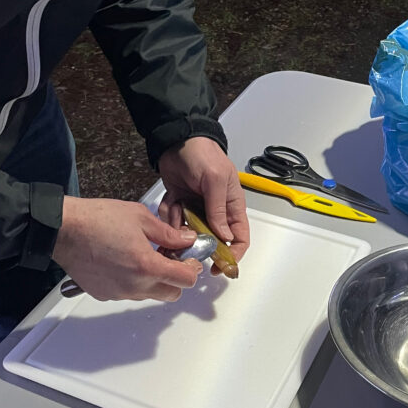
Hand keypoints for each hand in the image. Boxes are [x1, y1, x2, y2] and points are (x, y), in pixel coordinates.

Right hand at [52, 197, 201, 301]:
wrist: (64, 229)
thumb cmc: (97, 219)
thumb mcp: (140, 217)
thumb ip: (168, 233)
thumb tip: (186, 240)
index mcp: (147, 266)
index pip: (185, 280)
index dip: (192, 269)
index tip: (190, 259)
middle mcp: (134, 286)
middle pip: (172, 294)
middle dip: (176, 279)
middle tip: (171, 260)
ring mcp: (118, 293)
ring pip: (150, 295)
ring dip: (155, 281)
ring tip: (145, 257)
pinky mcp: (104, 294)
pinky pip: (128, 294)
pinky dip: (133, 283)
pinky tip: (125, 262)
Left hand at [157, 137, 249, 268]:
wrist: (177, 140)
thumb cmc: (203, 155)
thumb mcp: (214, 181)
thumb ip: (218, 210)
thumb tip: (224, 237)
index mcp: (231, 206)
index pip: (239, 237)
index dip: (232, 255)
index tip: (218, 266)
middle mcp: (215, 211)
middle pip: (210, 240)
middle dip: (196, 243)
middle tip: (184, 242)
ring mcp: (196, 209)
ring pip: (187, 233)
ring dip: (179, 227)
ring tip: (176, 208)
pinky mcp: (179, 204)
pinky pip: (172, 220)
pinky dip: (168, 213)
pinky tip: (170, 199)